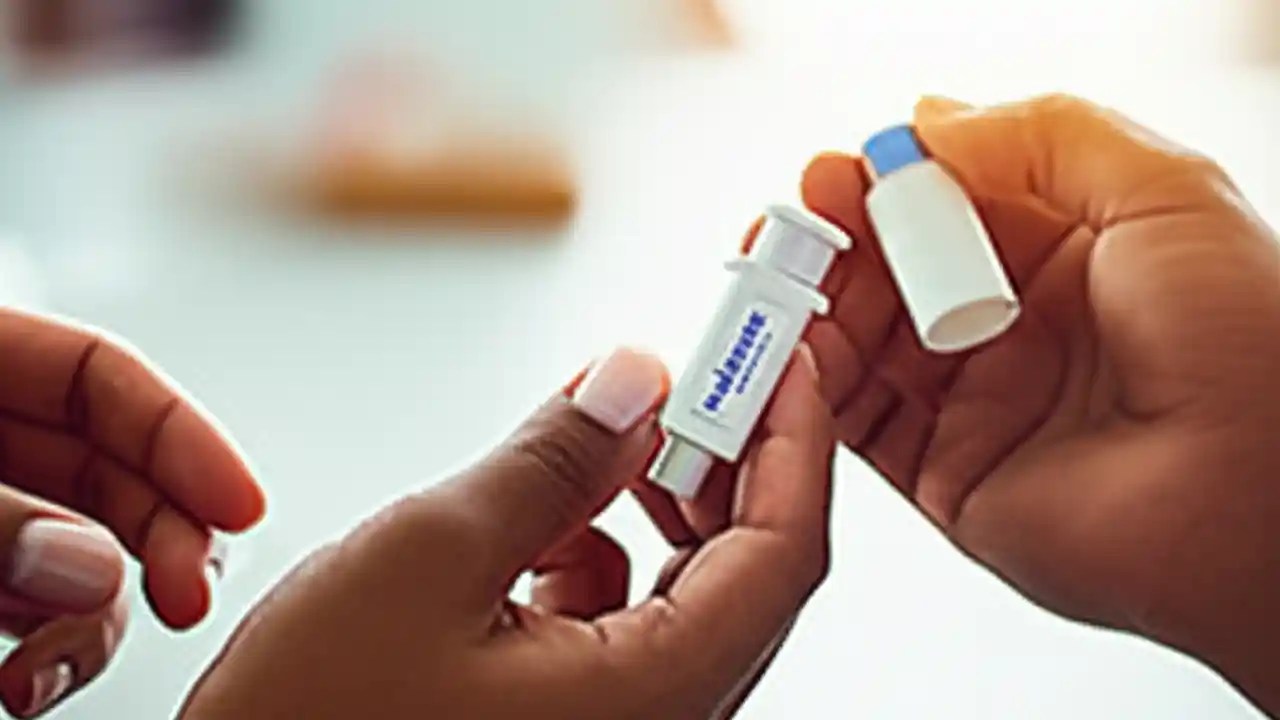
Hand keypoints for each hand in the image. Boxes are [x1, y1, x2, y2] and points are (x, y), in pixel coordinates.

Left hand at [0, 310, 264, 716]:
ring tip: (51, 670)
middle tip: (187, 600)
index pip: (101, 377)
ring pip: (81, 560)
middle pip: (112, 475)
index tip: (241, 504)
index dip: (182, 435)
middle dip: (161, 541)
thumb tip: (93, 567)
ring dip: (95, 621)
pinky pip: (30, 615)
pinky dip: (43, 653)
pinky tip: (25, 681)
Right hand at [179, 347, 833, 719]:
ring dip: (657, 503)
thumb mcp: (429, 557)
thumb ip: (552, 464)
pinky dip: (601, 553)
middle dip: (722, 460)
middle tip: (693, 377)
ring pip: (681, 591)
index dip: (794, 441)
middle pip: (743, 570)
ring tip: (607, 439)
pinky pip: (624, 621)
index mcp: (650, 697)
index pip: (783, 552)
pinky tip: (548, 521)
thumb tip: (630, 387)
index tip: (780, 360)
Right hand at [790, 94, 1279, 709]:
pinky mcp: (946, 473)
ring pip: (864, 341)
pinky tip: (797, 347)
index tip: (840, 173)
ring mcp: (979, 401)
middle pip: (893, 271)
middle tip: (792, 225)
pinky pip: (859, 421)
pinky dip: (815, 383)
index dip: (887, 185)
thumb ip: (1043, 137)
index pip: (948, 204)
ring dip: (813, 305)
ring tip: (779, 281)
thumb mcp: (1162, 191)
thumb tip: (929, 123)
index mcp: (1069, 255)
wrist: (1255, 505)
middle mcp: (1016, 327)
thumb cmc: (1246, 347)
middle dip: (835, 241)